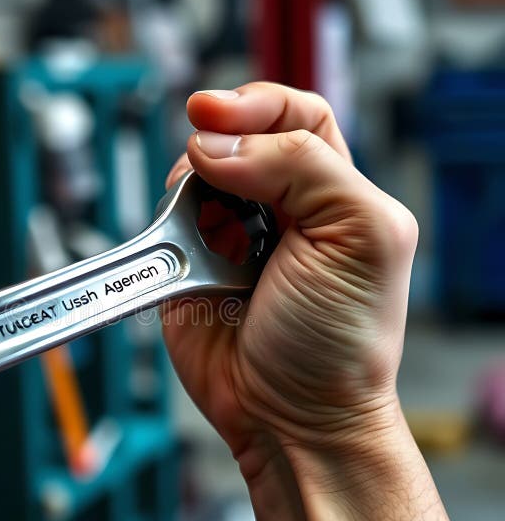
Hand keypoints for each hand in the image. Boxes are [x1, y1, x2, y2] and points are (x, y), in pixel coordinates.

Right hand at [163, 83, 417, 478]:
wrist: (288, 416)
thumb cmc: (339, 341)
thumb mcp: (358, 237)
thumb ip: (301, 168)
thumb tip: (214, 146)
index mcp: (334, 193)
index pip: (296, 116)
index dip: (257, 104)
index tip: (214, 113)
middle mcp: (279, 208)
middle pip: (235, 139)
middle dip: (216, 144)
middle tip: (207, 170)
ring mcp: (228, 237)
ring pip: (191, 178)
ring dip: (188, 191)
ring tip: (207, 235)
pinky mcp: (186, 267)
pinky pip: (161, 225)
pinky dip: (164, 229)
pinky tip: (185, 257)